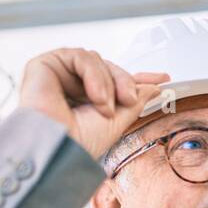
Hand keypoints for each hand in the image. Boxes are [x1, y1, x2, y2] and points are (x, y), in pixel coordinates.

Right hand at [18, 47, 168, 162]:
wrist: (57, 151)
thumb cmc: (80, 144)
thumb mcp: (117, 122)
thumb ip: (135, 100)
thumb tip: (155, 87)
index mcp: (84, 101)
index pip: (112, 82)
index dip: (137, 79)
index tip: (163, 79)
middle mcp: (70, 87)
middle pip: (107, 68)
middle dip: (124, 82)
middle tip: (131, 100)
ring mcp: (57, 75)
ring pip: (96, 60)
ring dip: (109, 83)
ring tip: (107, 108)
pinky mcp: (44, 65)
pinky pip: (80, 57)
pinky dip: (94, 75)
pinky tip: (96, 98)